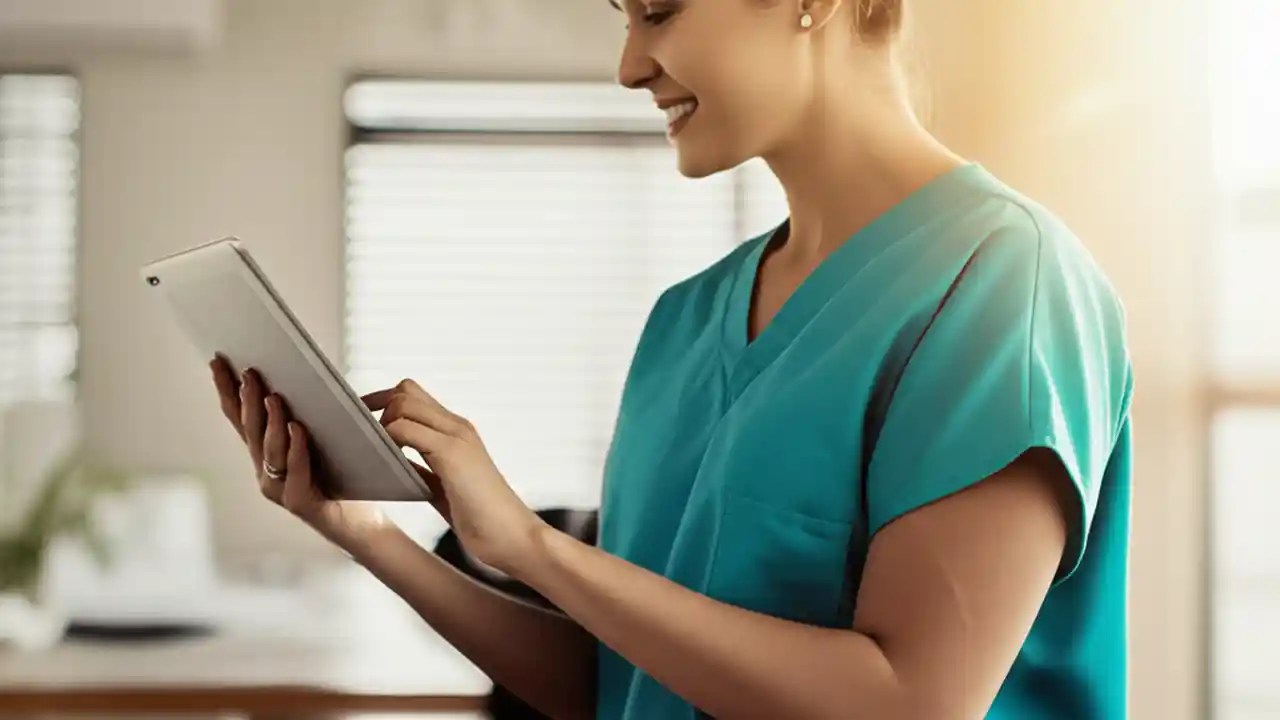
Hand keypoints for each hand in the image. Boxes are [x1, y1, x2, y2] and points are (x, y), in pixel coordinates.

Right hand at [208, 354, 399, 548]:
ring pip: (270, 449)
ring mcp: (279, 489)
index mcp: (267, 454)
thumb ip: (310, 415)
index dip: (227, 390)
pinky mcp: (300, 503)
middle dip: (246, 398)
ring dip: (270, 420)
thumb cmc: (345, 478)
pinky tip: (297, 427)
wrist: (362, 524)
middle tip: (247, 370)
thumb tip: (307, 374)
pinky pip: (296, 471)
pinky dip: (296, 448)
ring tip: (272, 394)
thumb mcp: (324, 440)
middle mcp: (266, 471)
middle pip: (250, 430)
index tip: (218, 360)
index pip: (241, 417)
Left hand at [363, 378, 546, 574]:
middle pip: (406, 389)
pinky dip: (387, 440)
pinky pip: (406, 429)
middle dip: (374, 405)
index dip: (383, 402)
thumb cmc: (483, 518)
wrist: (514, 537)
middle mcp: (458, 426)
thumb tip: (395, 464)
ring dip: (378, 423)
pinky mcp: (452, 454)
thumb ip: (425, 470)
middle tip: (353, 434)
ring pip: (404, 402)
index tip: (360, 422)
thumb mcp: (447, 488)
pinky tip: (381, 464)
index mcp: (457, 432)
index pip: (414, 395)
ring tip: (367, 452)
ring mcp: (457, 437)